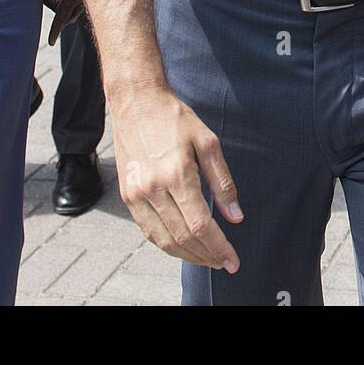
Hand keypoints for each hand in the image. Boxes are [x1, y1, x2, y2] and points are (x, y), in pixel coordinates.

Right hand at [111, 83, 241, 271]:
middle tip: (224, 262)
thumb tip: (236, 217)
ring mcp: (136, 193)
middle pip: (183, 237)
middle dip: (207, 255)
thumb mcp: (207, 141)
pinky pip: (148, 230)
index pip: (200, 225)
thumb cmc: (174, 118)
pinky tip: (182, 246)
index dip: (219, 247)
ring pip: (163, 240)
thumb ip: (222, 182)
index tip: (234, 261)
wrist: (136, 102)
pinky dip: (166, 244)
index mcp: (176, 173)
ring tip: (207, 259)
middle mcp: (153, 188)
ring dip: (188, 256)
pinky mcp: (127, 194)